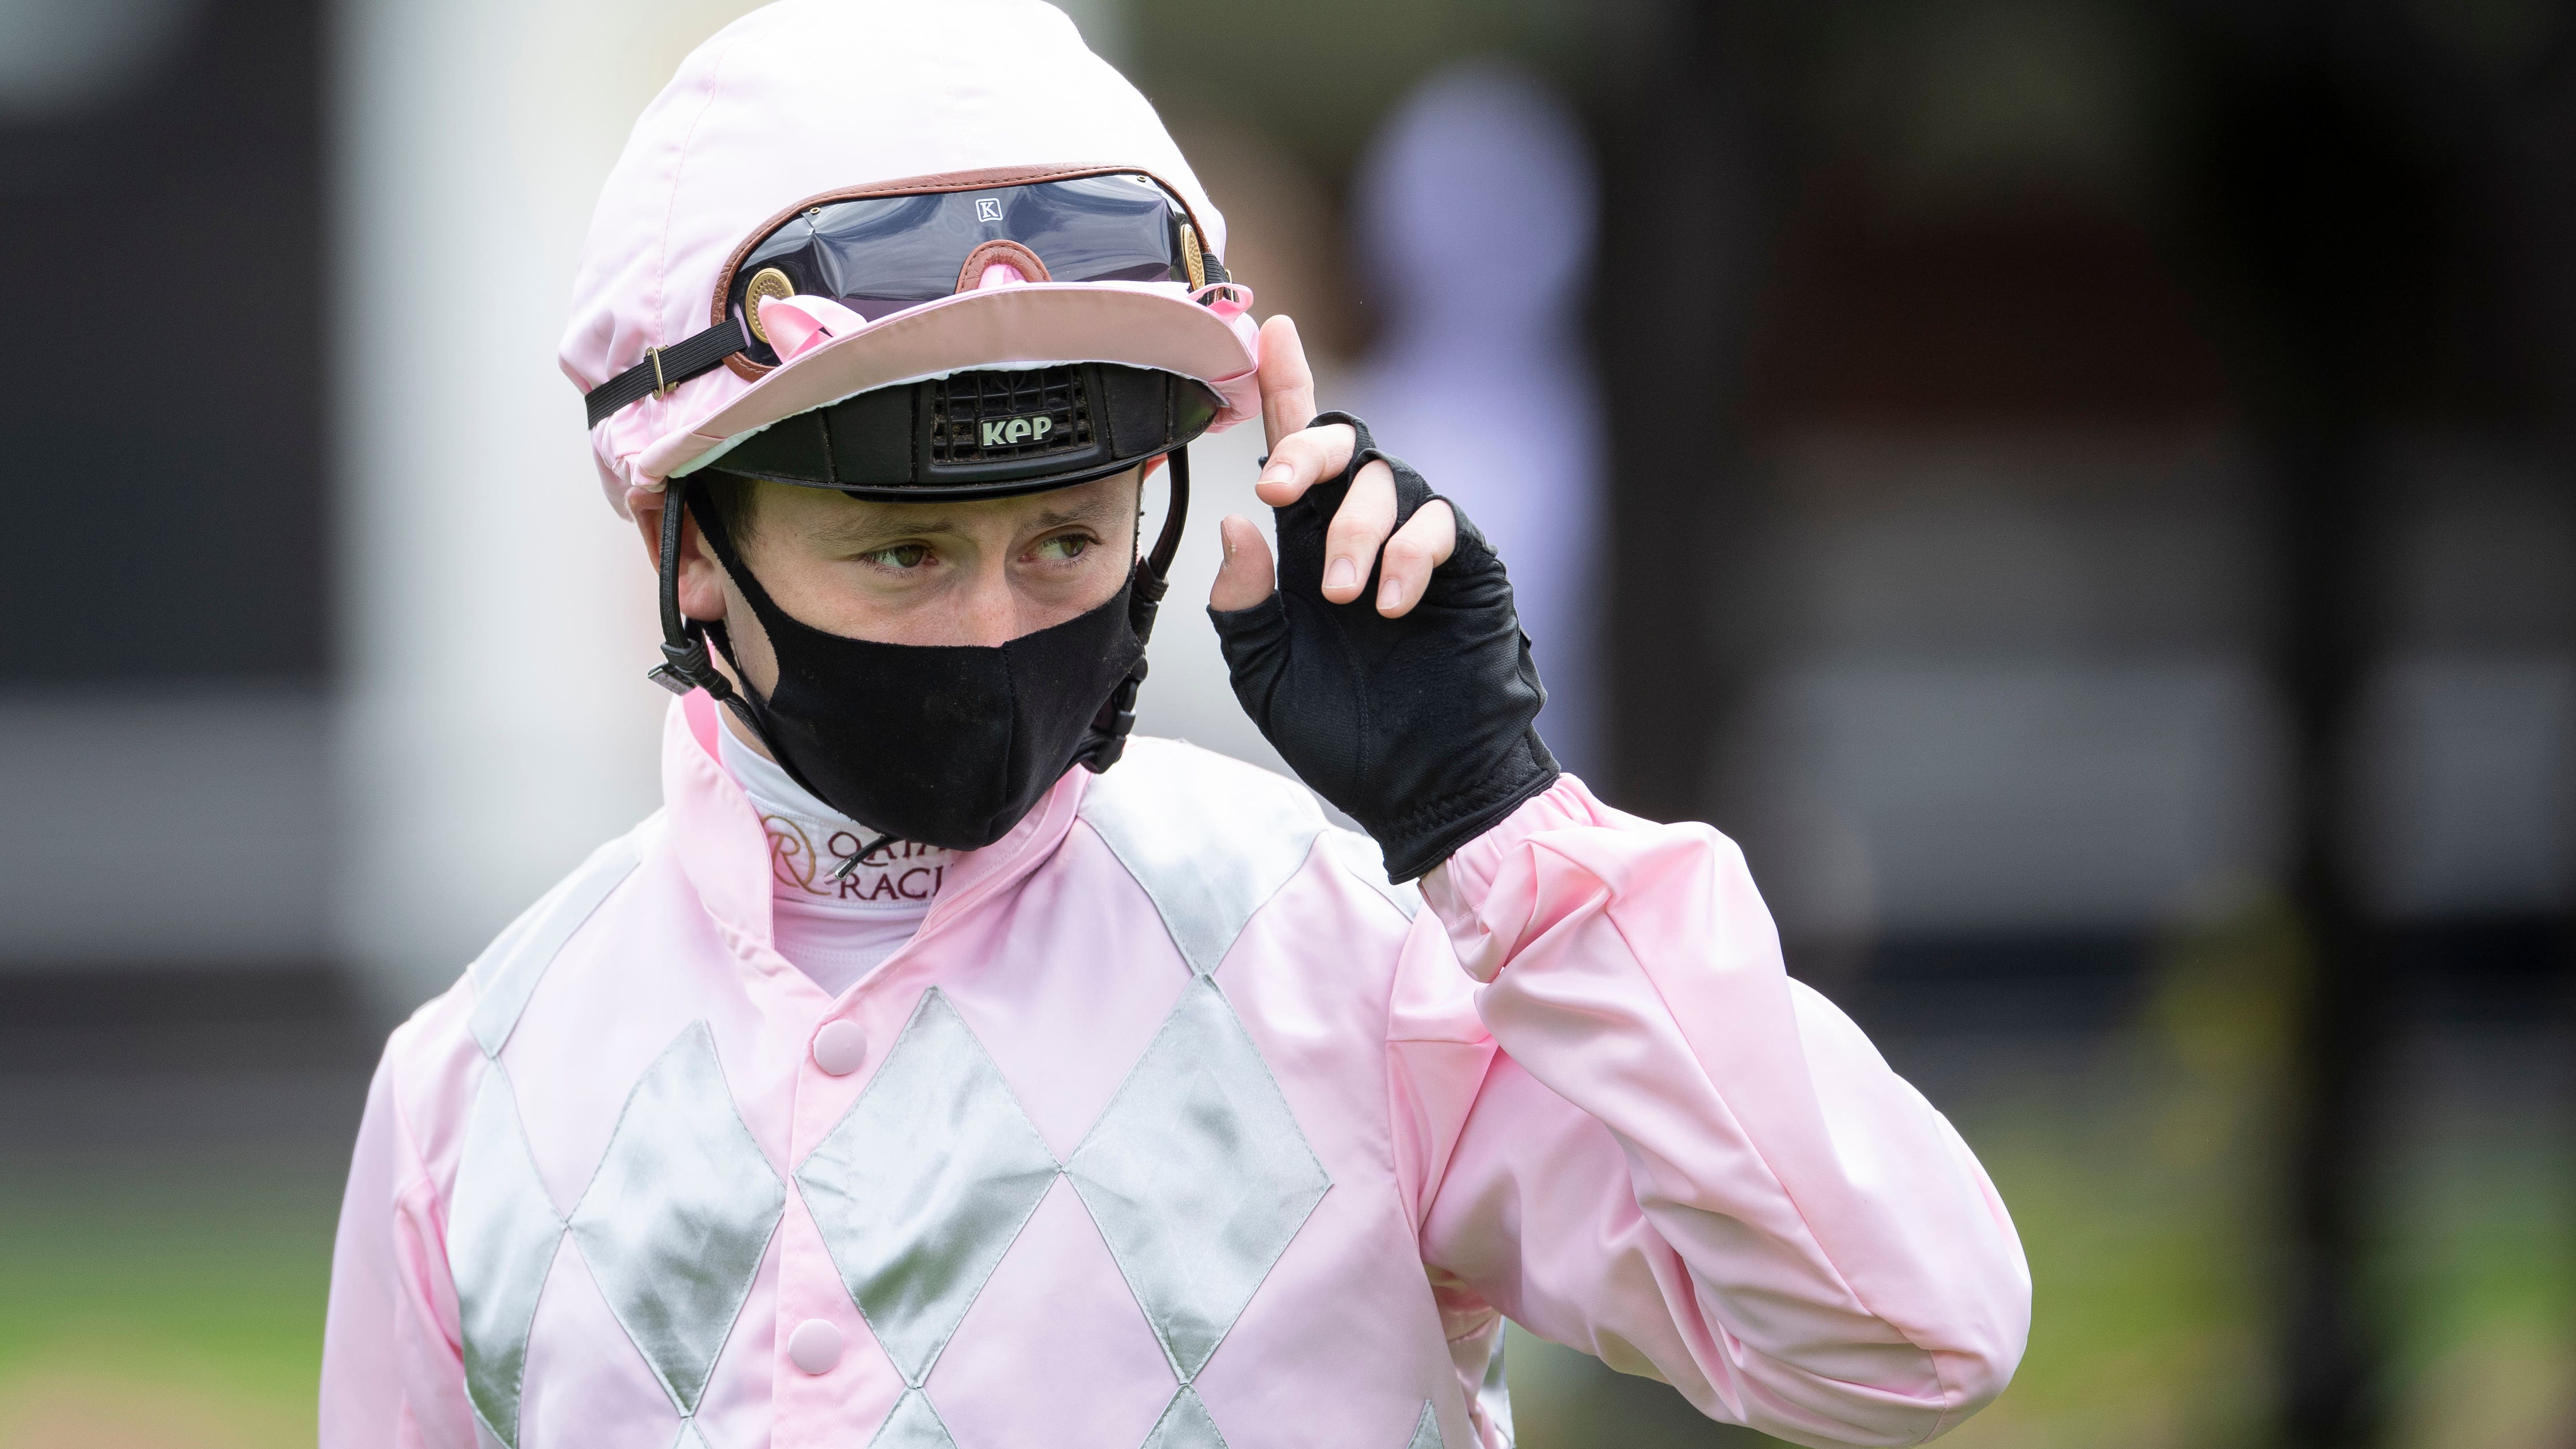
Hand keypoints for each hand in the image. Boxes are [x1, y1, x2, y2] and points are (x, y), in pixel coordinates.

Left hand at [1205, 315, 1557, 881]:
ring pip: (1388, 478)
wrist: (1420, 786)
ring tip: (1343, 599)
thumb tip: (1236, 525)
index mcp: (1309, 551)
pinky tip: (1391, 608)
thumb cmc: (1346, 735)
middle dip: (1308, 449)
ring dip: (1354, 529)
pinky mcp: (1467, 567)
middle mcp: (1364, 534)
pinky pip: (1438, 523)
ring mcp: (1418, 547)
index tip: (1270, 330)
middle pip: (1345, 445)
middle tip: (1280, 491)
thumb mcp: (1266, 674)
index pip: (1297, 454)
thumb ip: (1243, 603)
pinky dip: (1407, 556)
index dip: (1285, 388)